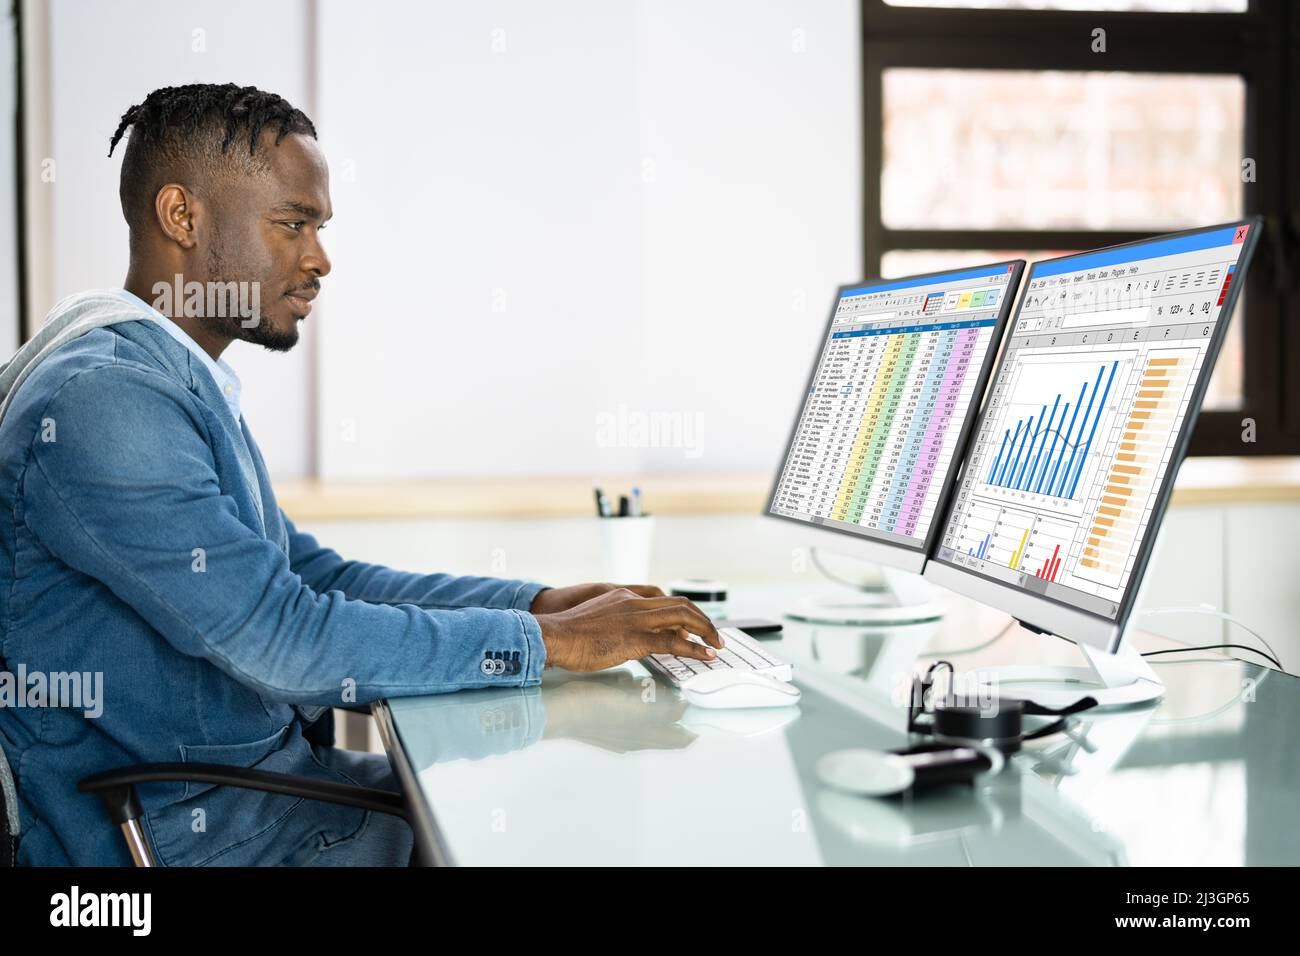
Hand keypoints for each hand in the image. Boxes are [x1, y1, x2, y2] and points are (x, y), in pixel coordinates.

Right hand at [533, 587, 724, 672]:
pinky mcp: (635, 637)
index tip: (691, 626)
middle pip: (680, 604)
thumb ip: (616, 623)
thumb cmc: (568, 635)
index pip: (663, 598)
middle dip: (701, 619)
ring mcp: (636, 618)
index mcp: (623, 596)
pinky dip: (694, 648)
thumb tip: (626, 638)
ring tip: (716, 644)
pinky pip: (673, 641)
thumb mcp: (597, 620)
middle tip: (713, 635)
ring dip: (705, 630)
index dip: (682, 611)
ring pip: (682, 616)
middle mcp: (633, 602)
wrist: (554, 636)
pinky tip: (705, 655)